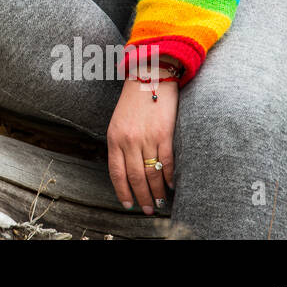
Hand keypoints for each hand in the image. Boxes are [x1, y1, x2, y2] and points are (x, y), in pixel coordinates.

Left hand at [106, 74, 177, 214]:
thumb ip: (120, 145)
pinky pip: (167, 162)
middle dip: (142, 197)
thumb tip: (126, 171)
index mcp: (114, 137)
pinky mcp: (165, 134)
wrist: (150, 76)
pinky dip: (170, 177)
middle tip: (148, 210)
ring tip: (161, 203)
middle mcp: (129, 140)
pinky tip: (172, 185)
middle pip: (135, 177)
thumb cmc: (134, 101)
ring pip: (152, 173)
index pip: (116, 172)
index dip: (122, 191)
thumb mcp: (118, 122)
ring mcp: (147, 138)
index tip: (128, 204)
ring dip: (158, 192)